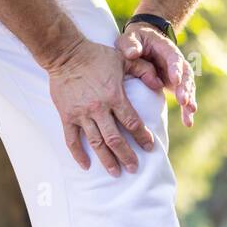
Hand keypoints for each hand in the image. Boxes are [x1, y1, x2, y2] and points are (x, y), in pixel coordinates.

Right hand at [46, 38, 155, 175]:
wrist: (66, 54)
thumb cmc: (96, 56)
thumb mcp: (123, 58)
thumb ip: (143, 70)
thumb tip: (160, 84)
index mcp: (114, 96)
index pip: (132, 122)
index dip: (142, 136)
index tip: (150, 147)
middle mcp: (98, 108)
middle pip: (115, 139)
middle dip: (126, 155)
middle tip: (134, 168)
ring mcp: (81, 114)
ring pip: (96, 143)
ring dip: (107, 160)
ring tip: (116, 173)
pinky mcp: (67, 116)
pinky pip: (72, 140)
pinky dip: (78, 155)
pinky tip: (86, 166)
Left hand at [117, 22, 196, 127]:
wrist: (143, 42)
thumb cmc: (135, 39)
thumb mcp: (130, 37)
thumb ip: (130, 43)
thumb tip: (133, 53)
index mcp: (165, 48)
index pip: (173, 57)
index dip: (176, 68)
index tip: (176, 79)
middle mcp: (175, 61)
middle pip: (185, 74)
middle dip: (185, 88)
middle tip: (183, 101)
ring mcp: (177, 74)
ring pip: (187, 87)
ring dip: (189, 100)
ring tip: (189, 114)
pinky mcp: (175, 84)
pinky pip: (183, 97)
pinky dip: (186, 109)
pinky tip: (188, 122)